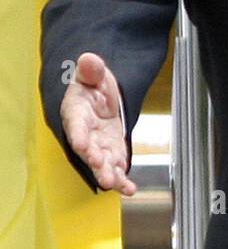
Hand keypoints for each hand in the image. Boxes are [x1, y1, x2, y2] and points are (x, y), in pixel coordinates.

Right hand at [59, 52, 135, 195]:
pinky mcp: (113, 153)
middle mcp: (85, 134)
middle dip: (94, 160)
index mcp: (76, 112)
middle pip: (88, 150)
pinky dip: (123, 181)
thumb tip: (89, 59)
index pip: (75, 124)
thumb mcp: (93, 74)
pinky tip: (130, 189)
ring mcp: (99, 146)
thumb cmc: (91, 86)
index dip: (79, 134)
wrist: (99, 97)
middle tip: (101, 167)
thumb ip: (91, 69)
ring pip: (102, 163)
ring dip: (108, 174)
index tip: (82, 143)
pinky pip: (117, 169)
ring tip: (114, 184)